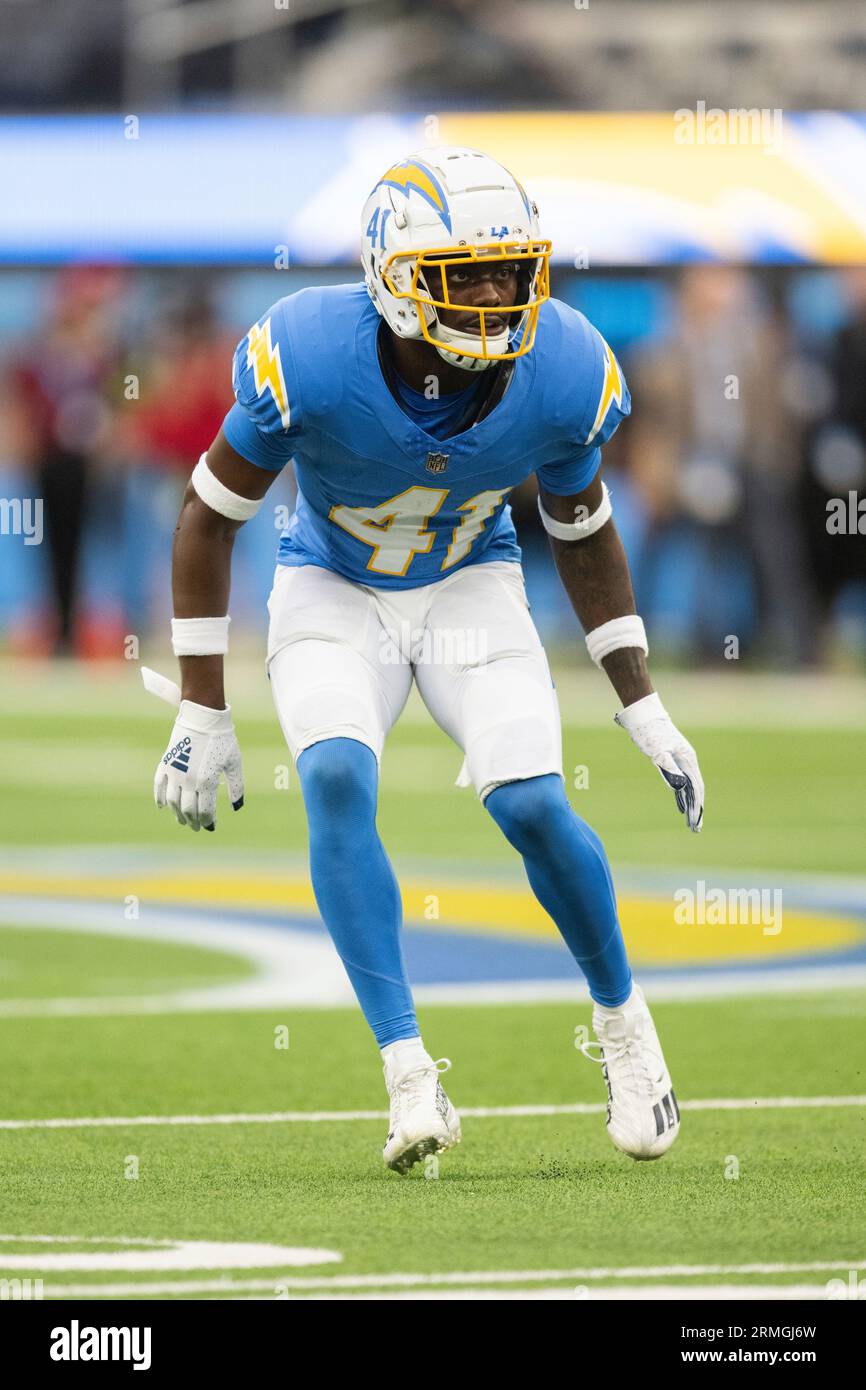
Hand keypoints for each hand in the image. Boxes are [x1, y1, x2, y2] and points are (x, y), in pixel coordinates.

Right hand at [145, 668, 243, 831]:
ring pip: (172, 802)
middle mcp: (189, 780)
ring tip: (182, 819)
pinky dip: (160, 799)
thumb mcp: (234, 763)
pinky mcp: (166, 764)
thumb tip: (237, 807)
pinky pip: (158, 786)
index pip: (205, 810)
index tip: (210, 826)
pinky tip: (163, 806)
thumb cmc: (222, 740)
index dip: (207, 821)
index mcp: (207, 781)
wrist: (203, 718)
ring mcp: (175, 772)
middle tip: (197, 827)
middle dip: (192, 821)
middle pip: (187, 810)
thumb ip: (237, 786)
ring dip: (177, 814)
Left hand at [614, 692, 703, 831]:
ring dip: (690, 807)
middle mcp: (688, 762)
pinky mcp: (672, 763)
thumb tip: (679, 787)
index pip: (696, 788)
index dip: (697, 807)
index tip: (695, 822)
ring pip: (689, 789)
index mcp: (688, 760)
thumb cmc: (649, 732)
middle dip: (696, 811)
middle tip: (695, 830)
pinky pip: (680, 785)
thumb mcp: (657, 751)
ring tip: (691, 824)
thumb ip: (668, 767)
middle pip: (696, 791)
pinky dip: (681, 798)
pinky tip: (680, 808)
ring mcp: (681, 763)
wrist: (644, 716)